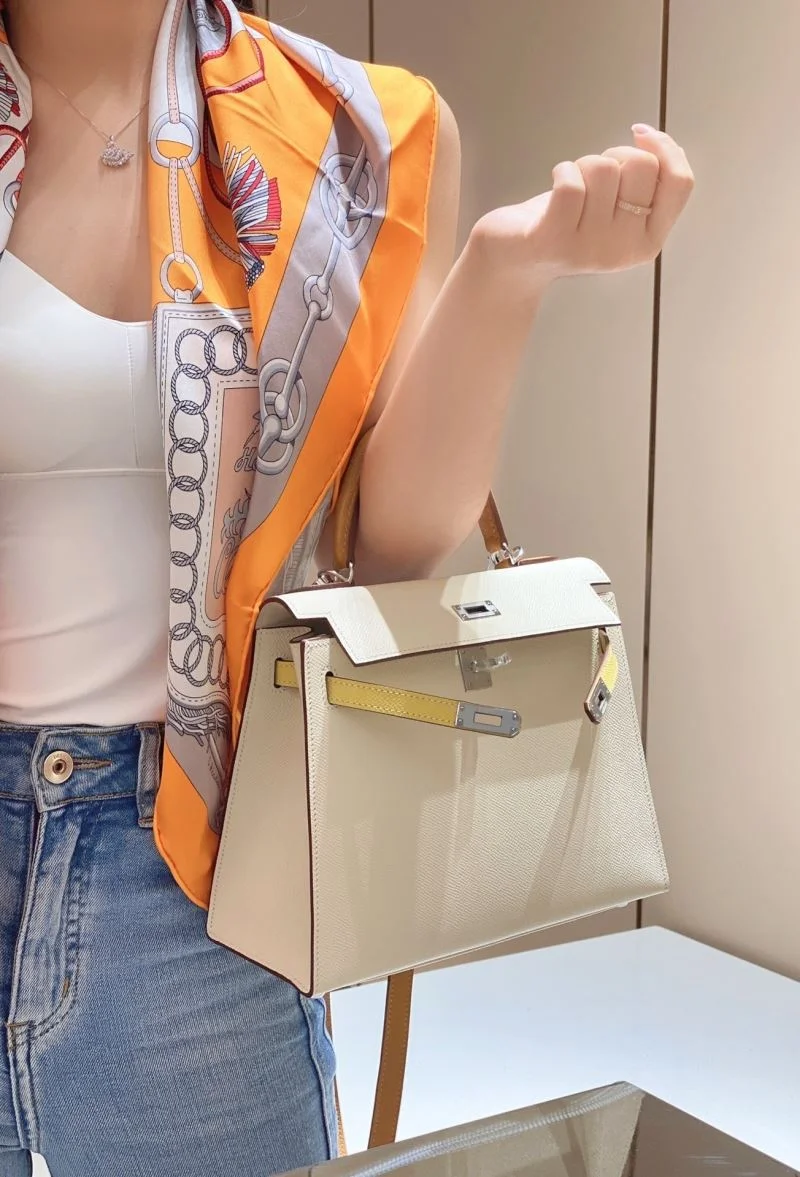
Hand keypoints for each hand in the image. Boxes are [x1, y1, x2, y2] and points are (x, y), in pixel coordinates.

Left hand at [470, 125, 693, 295]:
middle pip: (641, 165)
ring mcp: (589, 249)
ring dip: (583, 165)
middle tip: (594, 178)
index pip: (680, 183)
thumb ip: (646, 183)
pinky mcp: (554, 241)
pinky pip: (570, 183)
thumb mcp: (618, 207)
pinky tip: (553, 189)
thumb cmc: (567, 222)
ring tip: (570, 191)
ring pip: (603, 168)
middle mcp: (624, 251)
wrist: (513, 259)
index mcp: (648, 243)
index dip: (664, 147)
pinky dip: (561, 172)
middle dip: (616, 155)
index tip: (640, 134)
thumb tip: (658, 139)